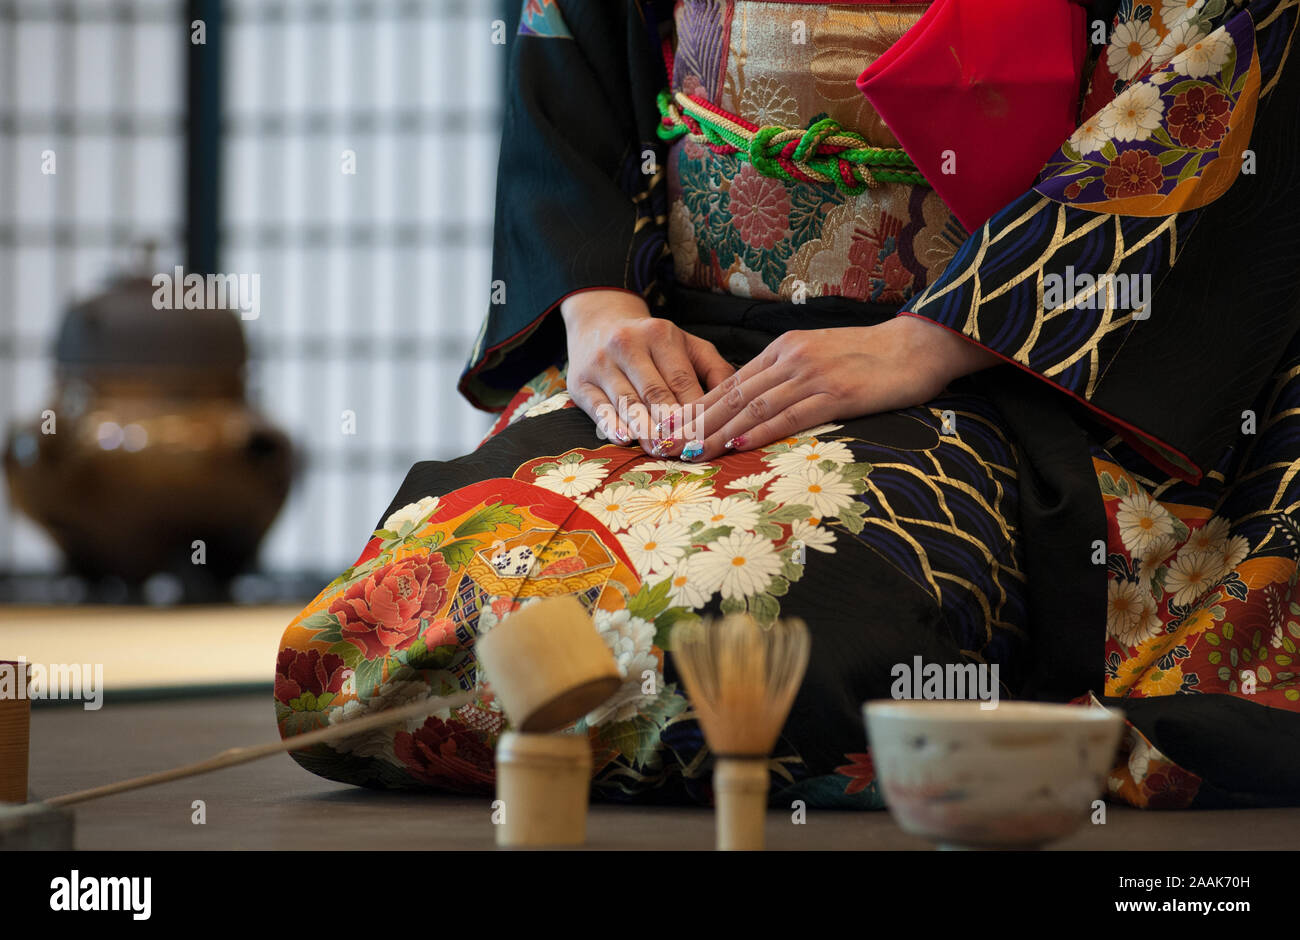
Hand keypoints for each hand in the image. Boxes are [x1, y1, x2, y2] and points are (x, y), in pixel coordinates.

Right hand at [561, 290, 735, 452]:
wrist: (598, 324)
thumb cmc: (652, 343)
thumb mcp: (687, 345)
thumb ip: (714, 370)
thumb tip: (737, 401)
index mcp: (660, 334)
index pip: (682, 380)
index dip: (695, 411)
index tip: (708, 436)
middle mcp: (627, 344)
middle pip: (655, 392)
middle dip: (671, 424)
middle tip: (687, 450)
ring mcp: (601, 363)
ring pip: (628, 402)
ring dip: (645, 429)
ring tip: (661, 450)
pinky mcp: (581, 383)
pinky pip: (598, 408)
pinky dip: (612, 425)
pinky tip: (625, 439)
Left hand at [681, 315, 999, 459]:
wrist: (918, 346)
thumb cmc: (871, 359)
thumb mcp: (820, 359)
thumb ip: (788, 378)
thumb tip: (754, 407)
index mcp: (784, 350)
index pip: (731, 382)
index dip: (698, 408)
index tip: (674, 430)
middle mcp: (791, 358)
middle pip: (733, 394)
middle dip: (697, 423)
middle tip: (669, 447)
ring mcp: (813, 374)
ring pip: (754, 406)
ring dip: (719, 431)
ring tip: (693, 452)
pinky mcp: (837, 393)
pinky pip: (790, 415)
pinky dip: (760, 430)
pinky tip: (738, 443)